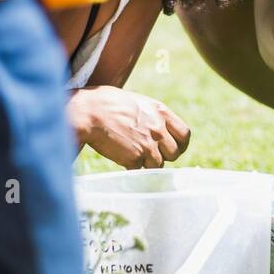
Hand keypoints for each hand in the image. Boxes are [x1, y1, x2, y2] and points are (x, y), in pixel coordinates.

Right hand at [67, 86, 190, 168]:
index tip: (172, 148)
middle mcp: (159, 129)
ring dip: (146, 163)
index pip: (185, 134)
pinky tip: (121, 158)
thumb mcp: (137, 103)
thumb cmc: (106, 103)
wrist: (88, 112)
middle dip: (163, 156)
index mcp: (161, 113)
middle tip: (149, 153)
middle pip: (174, 153)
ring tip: (131, 153)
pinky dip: (131, 168)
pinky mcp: (134, 157)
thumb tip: (158, 128)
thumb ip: (152, 117)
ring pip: (158, 165)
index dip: (180, 144)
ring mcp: (148, 145)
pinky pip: (139, 170)